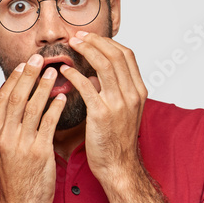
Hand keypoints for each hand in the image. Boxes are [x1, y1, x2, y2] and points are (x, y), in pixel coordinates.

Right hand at [0, 53, 66, 202]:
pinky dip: (55, 108)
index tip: (23, 65)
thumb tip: (17, 105)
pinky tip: (63, 98)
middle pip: (16, 98)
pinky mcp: (38, 153)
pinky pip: (48, 124)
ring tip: (54, 72)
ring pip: (32, 107)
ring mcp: (20, 145)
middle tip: (39, 59)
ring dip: (44, 87)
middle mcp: (4, 137)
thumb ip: (9, 129)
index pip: (2, 99)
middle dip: (28, 75)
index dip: (13, 80)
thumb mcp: (4, 152)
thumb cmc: (16, 180)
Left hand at [62, 31, 146, 184]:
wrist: (118, 166)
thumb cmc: (115, 140)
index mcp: (139, 91)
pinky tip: (64, 71)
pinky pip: (87, 86)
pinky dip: (75, 75)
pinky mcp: (102, 114)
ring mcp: (119, 103)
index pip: (126, 55)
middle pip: (116, 55)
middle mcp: (133, 94)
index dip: (107, 42)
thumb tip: (94, 75)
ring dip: (86, 51)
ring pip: (104, 66)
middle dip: (95, 41)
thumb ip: (111, 91)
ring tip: (70, 46)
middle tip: (77, 36)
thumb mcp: (120, 111)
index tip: (90, 37)